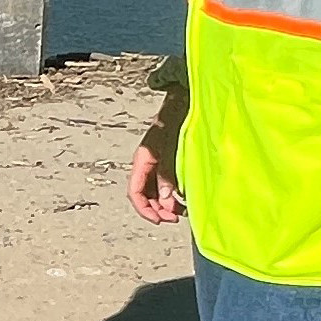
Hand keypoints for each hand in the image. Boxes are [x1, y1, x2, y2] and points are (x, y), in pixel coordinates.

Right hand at [126, 84, 188, 222]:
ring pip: (156, 191)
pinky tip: (185, 198)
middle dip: (158, 209)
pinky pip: (166, 184)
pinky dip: (173, 194)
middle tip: (175, 218)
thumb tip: (167, 199)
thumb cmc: (176, 118)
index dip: (145, 209)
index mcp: (143, 159)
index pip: (135, 191)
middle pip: (145, 195)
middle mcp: (148, 164)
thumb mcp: (170, 146)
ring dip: (166, 204)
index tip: (159, 219)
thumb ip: (167, 172)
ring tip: (182, 211)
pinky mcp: (169, 161)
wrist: (185, 100)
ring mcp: (158, 163)